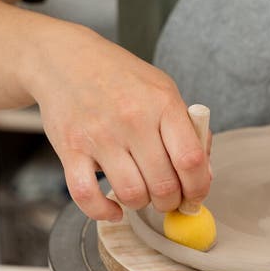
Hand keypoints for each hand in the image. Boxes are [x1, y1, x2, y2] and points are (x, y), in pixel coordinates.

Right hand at [25, 22, 210, 221]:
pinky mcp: (70, 150)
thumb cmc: (121, 79)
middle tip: (166, 197)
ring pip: (131, 195)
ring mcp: (99, 135)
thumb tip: (203, 176)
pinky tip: (113, 209)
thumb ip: (188, 131)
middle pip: (163, 186)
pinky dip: (103, 212)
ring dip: (140, 203)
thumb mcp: (163, 90)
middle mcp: (132, 119)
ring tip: (140, 192)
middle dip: (170, 202)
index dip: (198, 188)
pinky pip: (87, 197)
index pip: (191, 160)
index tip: (194, 196)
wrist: (65, 58)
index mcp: (162, 103)